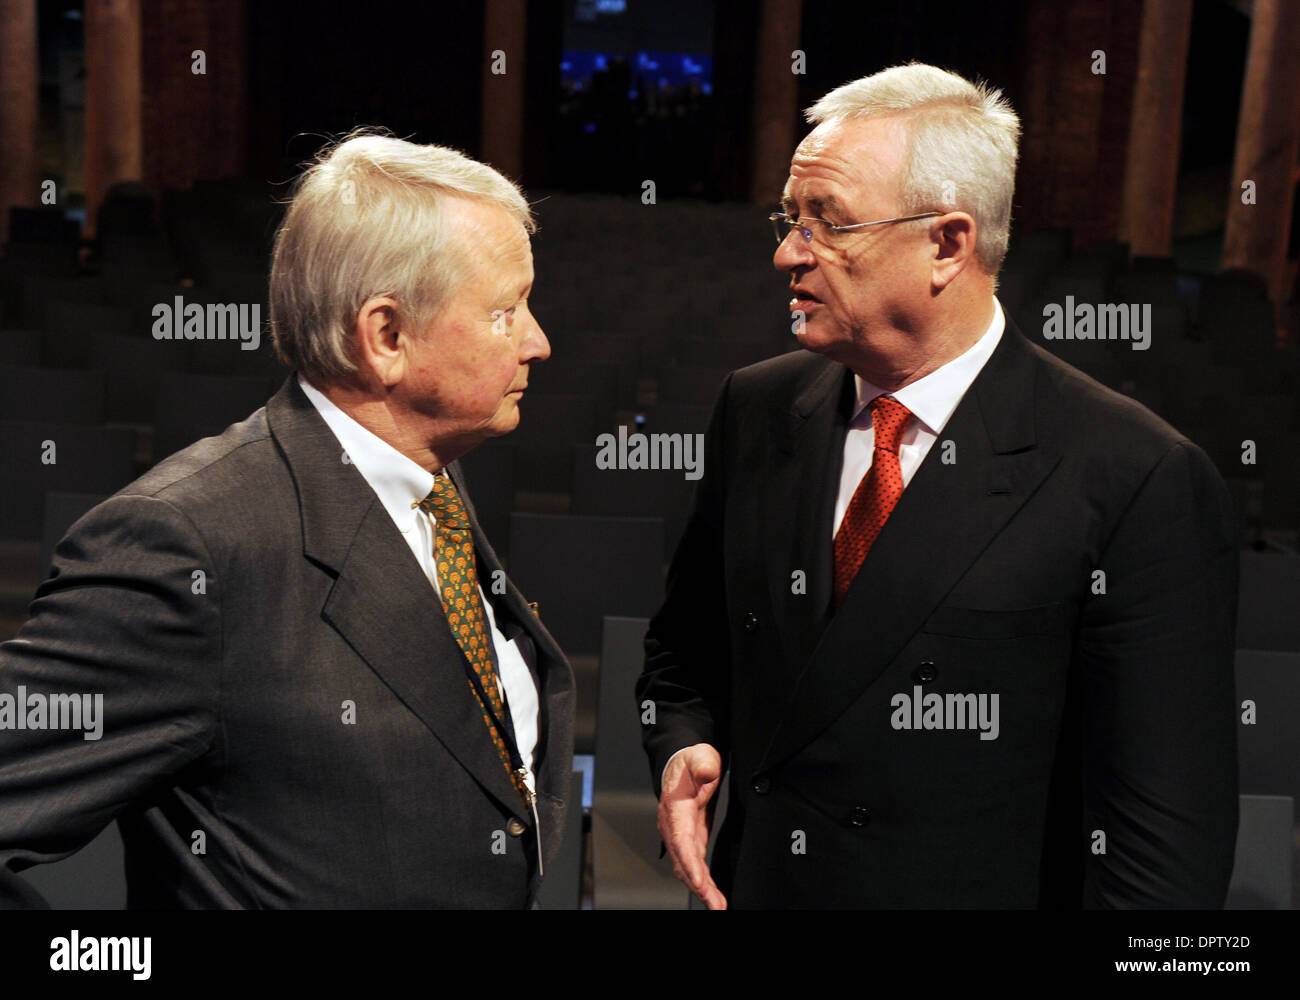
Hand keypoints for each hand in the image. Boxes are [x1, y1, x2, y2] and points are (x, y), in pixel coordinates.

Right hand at [658, 743, 726, 908]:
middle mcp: (673, 826)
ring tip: (718, 906)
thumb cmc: (691, 761)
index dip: (690, 863)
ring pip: (688, 867)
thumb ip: (703, 764)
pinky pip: (694, 864)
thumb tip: (707, 772)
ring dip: (702, 889)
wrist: (683, 762)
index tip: (700, 883)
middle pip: (684, 861)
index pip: (681, 840)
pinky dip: (702, 881)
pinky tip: (712, 895)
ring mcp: (680, 835)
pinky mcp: (690, 839)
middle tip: (716, 906)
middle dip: (699, 886)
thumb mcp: (699, 756)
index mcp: (675, 808)